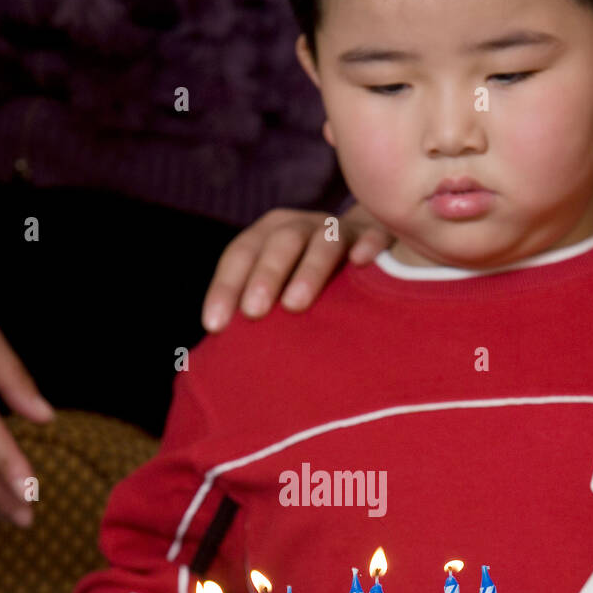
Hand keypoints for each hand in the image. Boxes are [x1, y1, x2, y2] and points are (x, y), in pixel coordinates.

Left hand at [200, 203, 392, 331]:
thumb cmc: (309, 287)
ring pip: (323, 241)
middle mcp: (302, 228)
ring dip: (309, 269)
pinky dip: (368, 245)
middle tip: (253, 313)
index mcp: (269, 237)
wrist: (367, 252)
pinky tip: (363, 263)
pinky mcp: (378, 236)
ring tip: (296, 305)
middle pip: (280, 243)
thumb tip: (217, 364)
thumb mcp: (279, 292)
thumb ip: (255, 313)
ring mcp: (341, 231)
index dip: (224, 288)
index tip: (213, 327)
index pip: (240, 256)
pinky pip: (375, 236)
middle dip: (265, 276)